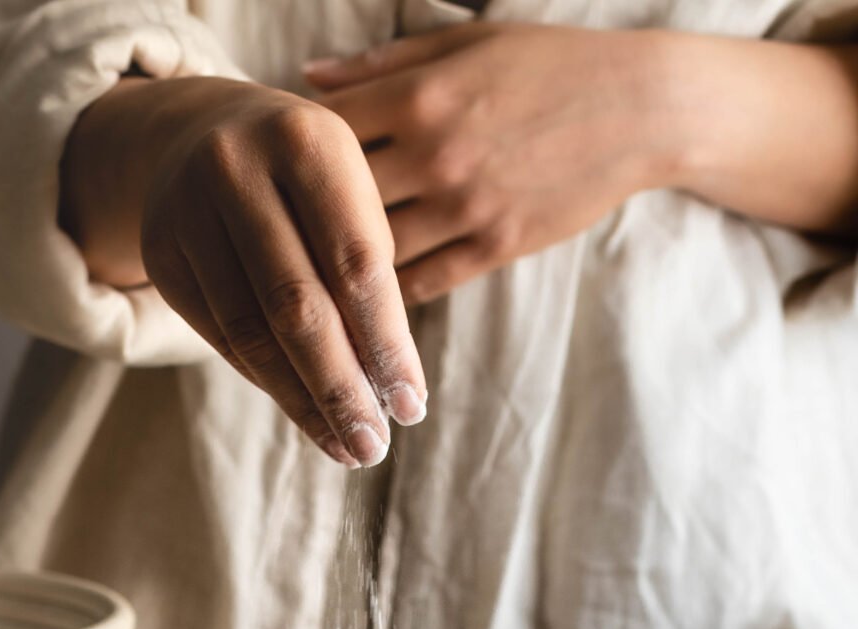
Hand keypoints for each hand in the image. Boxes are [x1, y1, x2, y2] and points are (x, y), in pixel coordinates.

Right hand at [62, 76, 427, 465]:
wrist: (204, 133)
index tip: (411, 406)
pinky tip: (305, 416)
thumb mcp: (348, 199)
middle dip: (340, 387)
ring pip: (250, 332)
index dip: (385, 344)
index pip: (355, 265)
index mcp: (306, 142)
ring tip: (343, 446)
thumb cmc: (305, 181)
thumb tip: (390, 390)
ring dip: (302, 401)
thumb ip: (368, 280)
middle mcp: (237, 168)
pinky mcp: (160, 252)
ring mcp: (188, 210)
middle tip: (372, 446)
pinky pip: (220, 337)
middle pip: (296, 305)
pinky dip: (268, 383)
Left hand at [304, 23, 673, 304]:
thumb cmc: (549, 64)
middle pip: (337, 200)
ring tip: (317, 272)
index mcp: (421, 94)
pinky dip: (390, 292)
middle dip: (305, 216)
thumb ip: (382, 63)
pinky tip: (369, 293)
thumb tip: (307, 79)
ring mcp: (465, 206)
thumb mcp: (466, 44)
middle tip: (281, 233)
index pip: (325, 131)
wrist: (641, 109)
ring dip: (343, 265)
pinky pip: (422, 283)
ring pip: (374, 251)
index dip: (292, 150)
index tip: (278, 164)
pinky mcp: (494, 246)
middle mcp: (436, 153)